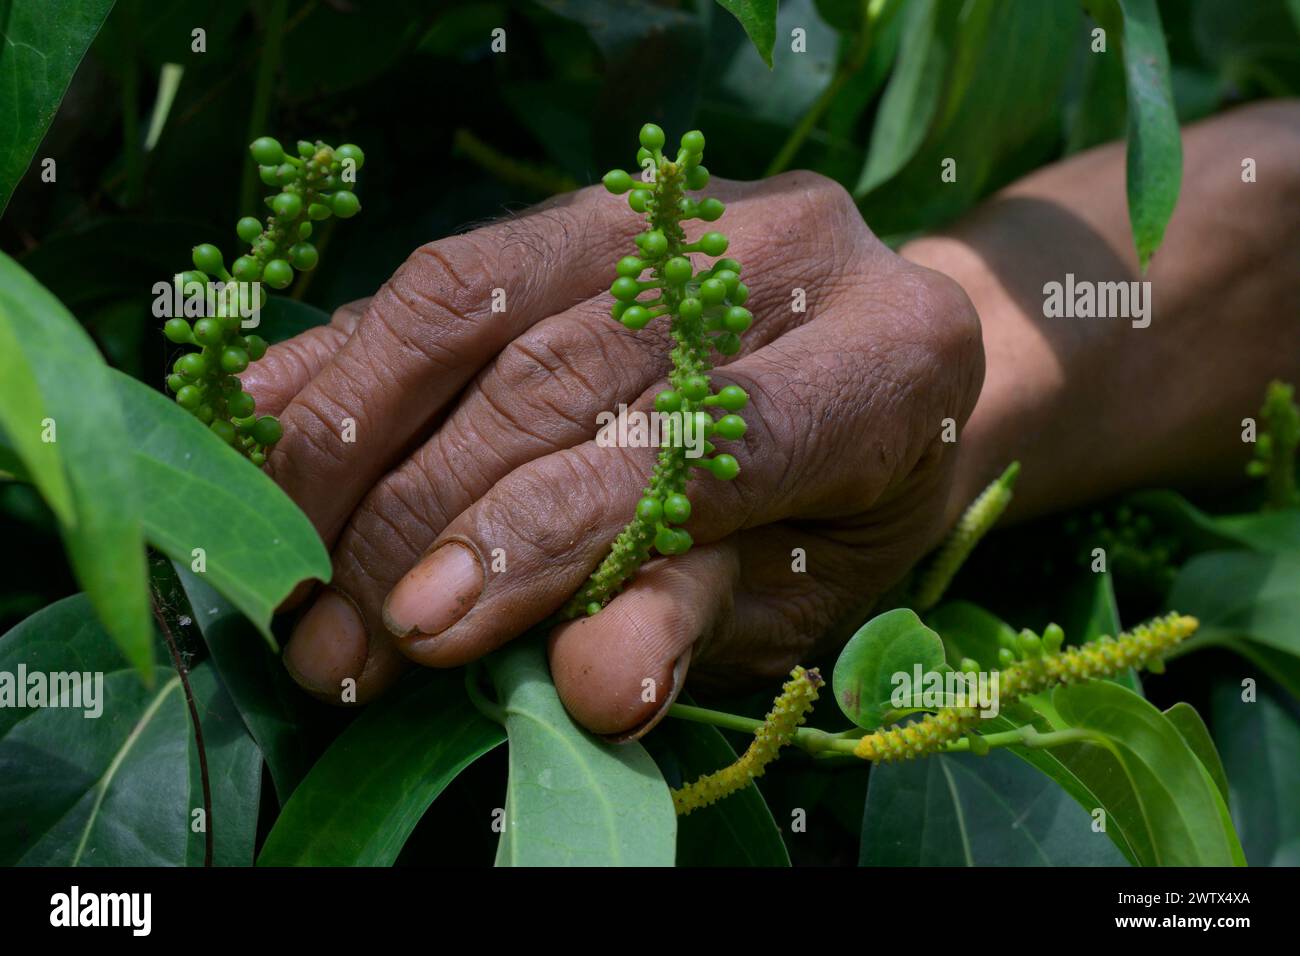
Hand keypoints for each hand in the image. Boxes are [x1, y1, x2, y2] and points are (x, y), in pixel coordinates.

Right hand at [244, 171, 982, 734]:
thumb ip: (700, 620)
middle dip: (424, 514)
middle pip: (564, 375)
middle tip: (335, 638)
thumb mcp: (801, 590)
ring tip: (280, 553)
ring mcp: (675, 208)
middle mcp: (783, 253)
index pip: (702, 444)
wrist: (875, 369)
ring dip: (351, 434)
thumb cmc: (848, 509)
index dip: (553, 536)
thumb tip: (595, 690)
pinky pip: (442, 275)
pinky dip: (342, 357)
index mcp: (885, 361)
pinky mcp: (588, 205)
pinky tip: (265, 431)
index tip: (425, 629)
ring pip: (474, 300)